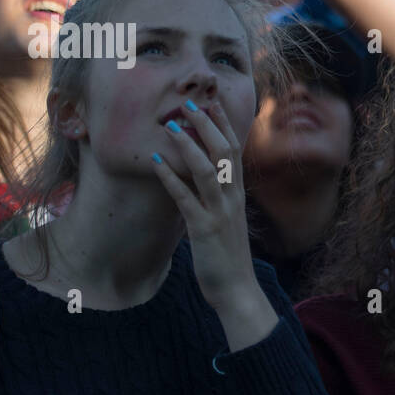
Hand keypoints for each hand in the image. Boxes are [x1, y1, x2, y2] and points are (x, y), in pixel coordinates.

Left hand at [150, 101, 267, 325]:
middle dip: (208, 125)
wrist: (238, 290)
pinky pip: (187, 198)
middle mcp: (233, 198)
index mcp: (239, 194)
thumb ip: (217, 198)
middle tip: (189, 104)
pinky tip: (156, 162)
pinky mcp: (205, 229)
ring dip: (189, 145)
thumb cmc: (228, 257)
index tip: (211, 103)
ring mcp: (221, 213)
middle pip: (225, 152)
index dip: (224, 125)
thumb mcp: (226, 220)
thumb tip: (200, 179)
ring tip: (171, 125)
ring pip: (208, 170)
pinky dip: (171, 178)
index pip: (235, 151)